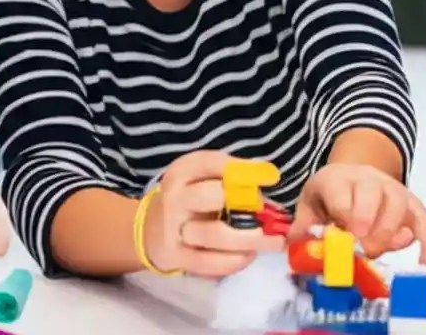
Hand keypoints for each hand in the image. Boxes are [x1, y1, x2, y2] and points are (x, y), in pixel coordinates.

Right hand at [143, 151, 285, 278]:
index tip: (270, 178)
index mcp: (182, 171)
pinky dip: (237, 260)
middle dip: (246, 203)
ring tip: (272, 241)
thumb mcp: (202, 178)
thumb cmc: (191, 199)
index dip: (244, 170)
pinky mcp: (177, 257)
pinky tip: (250, 255)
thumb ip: (231, 175)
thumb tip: (267, 175)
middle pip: (213, 196)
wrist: (154, 230)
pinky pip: (212, 262)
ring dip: (251, 239)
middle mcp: (175, 197)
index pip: (212, 163)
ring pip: (216, 234)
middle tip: (269, 212)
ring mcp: (174, 229)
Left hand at [290, 163, 425, 263]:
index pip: (341, 193)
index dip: (344, 214)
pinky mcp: (410, 204)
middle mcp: (366, 179)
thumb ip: (303, 230)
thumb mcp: (309, 207)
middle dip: (368, 223)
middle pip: (373, 193)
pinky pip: (423, 218)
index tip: (343, 237)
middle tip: (360, 248)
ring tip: (375, 253)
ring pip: (399, 203)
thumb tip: (294, 252)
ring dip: (389, 232)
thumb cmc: (328, 197)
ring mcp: (391, 189)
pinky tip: (425, 260)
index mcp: (336, 179)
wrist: (352, 175)